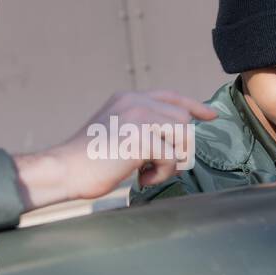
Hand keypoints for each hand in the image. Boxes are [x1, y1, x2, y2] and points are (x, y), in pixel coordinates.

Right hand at [13, 90, 216, 209]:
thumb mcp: (116, 129)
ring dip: (171, 162)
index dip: (195, 106)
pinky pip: (171, 158)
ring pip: (183, 137)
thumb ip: (142, 125)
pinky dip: (161, 174)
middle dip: (178, 148)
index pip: (171, 96)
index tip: (210, 116)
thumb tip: (175, 137)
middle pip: (183, 121)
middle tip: (156, 166)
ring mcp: (138, 117)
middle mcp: (135, 102)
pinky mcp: (140, 137)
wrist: (65, 169)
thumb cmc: (88, 160)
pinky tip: (141, 178)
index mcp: (128, 98)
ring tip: (147, 171)